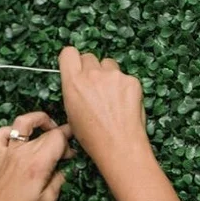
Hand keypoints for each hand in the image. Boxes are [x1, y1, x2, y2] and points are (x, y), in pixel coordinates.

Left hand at [0, 110, 75, 200]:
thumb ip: (58, 181)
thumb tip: (64, 168)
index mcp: (37, 164)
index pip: (58, 137)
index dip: (69, 143)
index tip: (71, 157)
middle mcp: (22, 153)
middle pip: (46, 131)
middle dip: (59, 136)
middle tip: (64, 154)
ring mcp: (7, 153)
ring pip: (22, 122)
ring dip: (37, 120)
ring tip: (46, 129)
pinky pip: (0, 134)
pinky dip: (9, 131)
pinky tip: (18, 139)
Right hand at [57, 45, 149, 169]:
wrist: (120, 147)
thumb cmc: (94, 138)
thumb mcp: (72, 116)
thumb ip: (74, 92)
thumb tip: (79, 84)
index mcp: (73, 83)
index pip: (68, 53)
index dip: (72, 59)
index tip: (75, 67)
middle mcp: (93, 74)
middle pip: (89, 57)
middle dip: (91, 69)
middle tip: (95, 88)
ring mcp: (114, 76)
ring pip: (108, 64)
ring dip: (108, 76)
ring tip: (111, 98)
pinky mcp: (131, 81)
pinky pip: (125, 77)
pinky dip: (124, 87)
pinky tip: (124, 104)